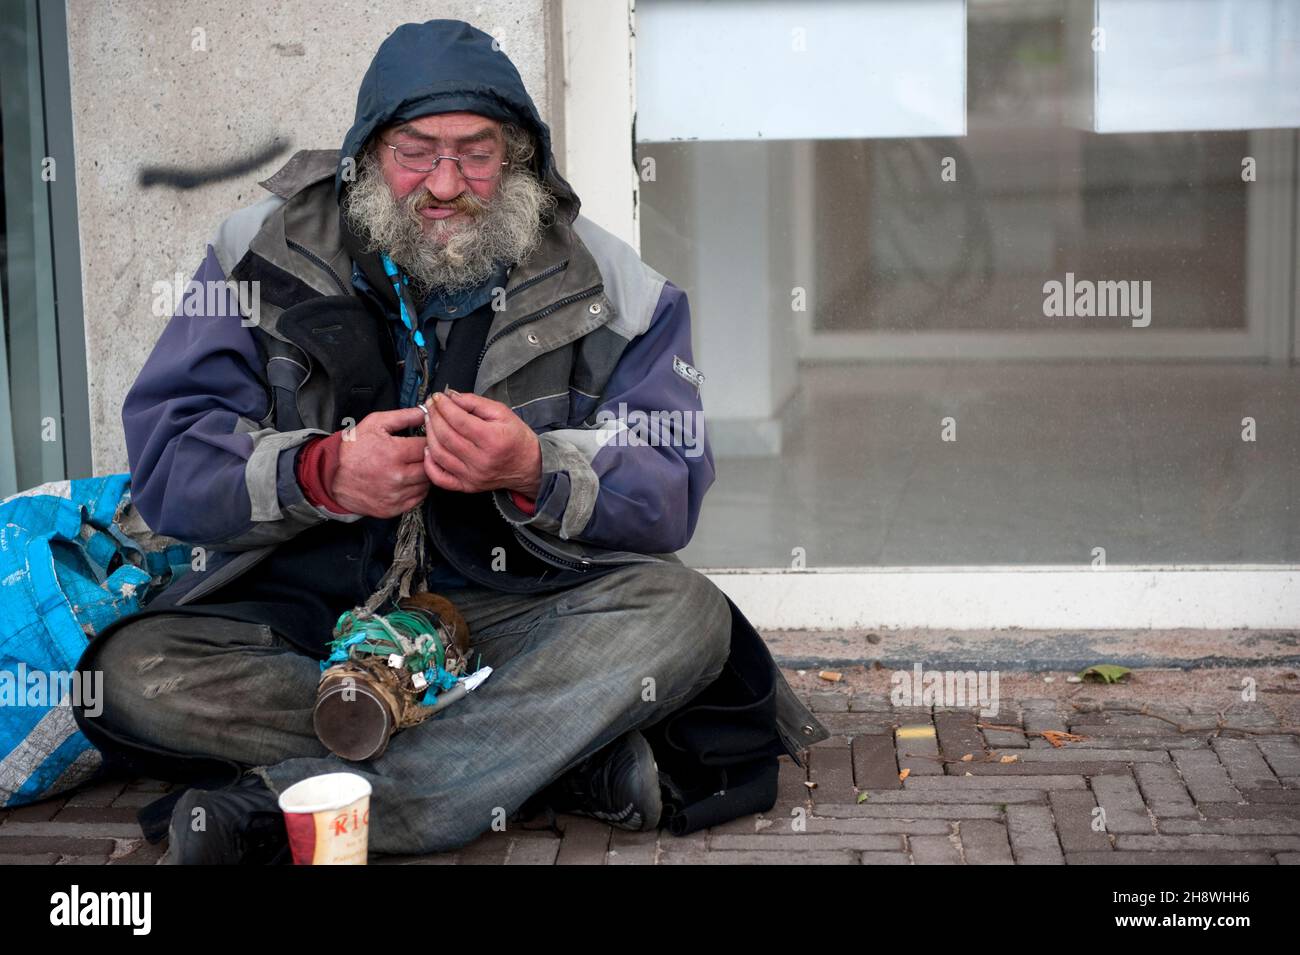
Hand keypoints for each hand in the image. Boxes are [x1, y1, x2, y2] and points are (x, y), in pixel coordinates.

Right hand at [332, 407, 430, 516]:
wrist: (331, 476)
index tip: (423, 440)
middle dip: (428, 458)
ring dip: (424, 474)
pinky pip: (418, 498)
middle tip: (418, 453)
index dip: (428, 441)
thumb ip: (403, 416)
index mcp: (395, 453)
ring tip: (411, 466)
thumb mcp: (375, 423)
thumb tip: (425, 412)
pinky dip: (417, 489)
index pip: (428, 446)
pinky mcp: (393, 508)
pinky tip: (407, 480)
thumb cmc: (353, 448)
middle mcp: (398, 477)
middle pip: (430, 467)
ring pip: (427, 484)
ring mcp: (396, 495)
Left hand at [422, 389, 542, 496]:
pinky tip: (429, 449)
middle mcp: (481, 460)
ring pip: (439, 454)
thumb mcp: (502, 412)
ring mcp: (472, 476)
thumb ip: (475, 402)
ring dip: (429, 435)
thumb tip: (451, 396)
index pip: (458, 420)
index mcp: (492, 439)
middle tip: (430, 406)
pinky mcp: (467, 486)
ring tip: (430, 422)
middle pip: (446, 436)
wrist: (530, 466)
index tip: (437, 397)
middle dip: (434, 417)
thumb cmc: (517, 438)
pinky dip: (429, 463)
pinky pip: (440, 478)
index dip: (443, 406)